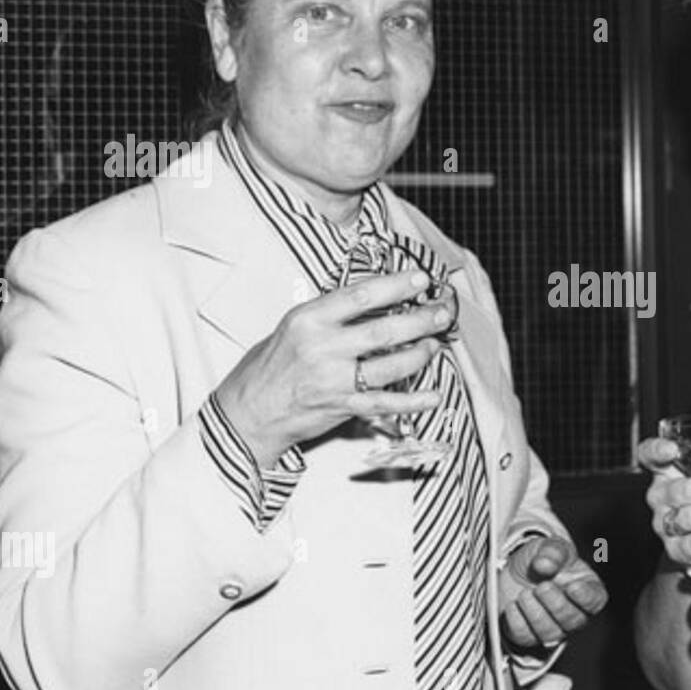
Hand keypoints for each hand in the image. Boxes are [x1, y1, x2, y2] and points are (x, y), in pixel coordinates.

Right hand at [214, 270, 452, 466]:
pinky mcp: (342, 407)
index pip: (360, 296)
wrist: (249, 410)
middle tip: (441, 312)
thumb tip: (379, 297)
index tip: (420, 279)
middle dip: (420, 320)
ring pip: (390, 366)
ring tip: (435, 344)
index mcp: (309, 320)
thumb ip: (333, 313)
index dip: (396, 285)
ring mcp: (333, 380)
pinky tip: (433, 395)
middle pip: (384, 331)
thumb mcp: (295, 326)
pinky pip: (386, 403)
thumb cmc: (272, 365)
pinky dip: (413, 400)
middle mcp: (322, 349)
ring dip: (420, 354)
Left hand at [500, 536, 607, 648]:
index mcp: (586, 588)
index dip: (586, 598)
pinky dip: (517, 621)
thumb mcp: (548, 546)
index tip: (572, 587)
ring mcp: (552, 628)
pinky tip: (512, 605)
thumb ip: (552, 551)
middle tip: (541, 587)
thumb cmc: (540, 559)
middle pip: (574, 621)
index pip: (595, 600)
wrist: (513, 571)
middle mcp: (574, 613)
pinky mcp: (529, 636)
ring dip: (536, 614)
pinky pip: (525, 638)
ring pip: (550, 634)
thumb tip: (545, 565)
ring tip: (524, 594)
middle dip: (556, 605)